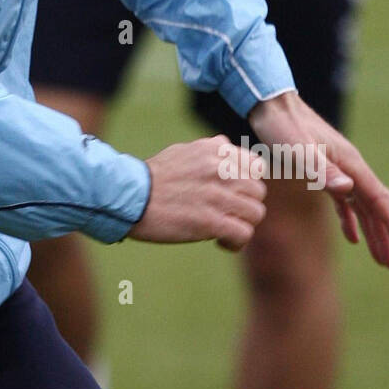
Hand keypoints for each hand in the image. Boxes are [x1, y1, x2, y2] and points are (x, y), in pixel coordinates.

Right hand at [127, 136, 267, 248]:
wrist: (130, 198)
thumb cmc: (153, 177)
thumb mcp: (183, 151)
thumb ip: (209, 149)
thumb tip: (226, 146)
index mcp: (215, 150)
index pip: (256, 166)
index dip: (248, 182)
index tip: (234, 194)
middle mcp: (220, 170)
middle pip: (258, 191)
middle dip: (245, 205)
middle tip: (227, 214)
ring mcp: (217, 196)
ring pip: (255, 213)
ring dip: (242, 224)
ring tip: (224, 230)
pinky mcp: (211, 221)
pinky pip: (243, 234)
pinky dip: (235, 242)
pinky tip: (219, 242)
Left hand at [248, 91, 388, 268]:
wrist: (269, 106)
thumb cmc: (282, 127)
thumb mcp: (299, 151)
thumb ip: (323, 170)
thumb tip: (350, 190)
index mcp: (349, 163)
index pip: (377, 197)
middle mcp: (349, 166)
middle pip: (373, 206)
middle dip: (384, 236)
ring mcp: (338, 168)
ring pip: (361, 206)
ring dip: (371, 232)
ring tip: (379, 258)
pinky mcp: (325, 170)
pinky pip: (345, 200)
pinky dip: (350, 219)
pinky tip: (352, 237)